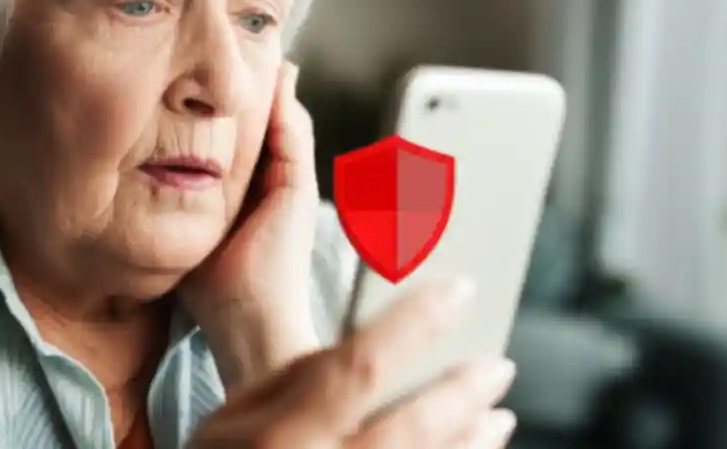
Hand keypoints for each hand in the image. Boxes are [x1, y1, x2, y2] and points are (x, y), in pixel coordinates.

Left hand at [178, 61, 321, 390]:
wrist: (247, 323)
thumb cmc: (212, 292)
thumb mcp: (187, 233)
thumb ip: (173, 205)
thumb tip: (134, 180)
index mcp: (250, 195)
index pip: (243, 139)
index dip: (230, 109)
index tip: (209, 79)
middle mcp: (273, 186)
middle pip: (266, 124)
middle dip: (256, 90)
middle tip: (240, 48)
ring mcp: (290, 185)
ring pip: (285, 122)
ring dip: (273, 88)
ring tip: (261, 52)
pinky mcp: (298, 186)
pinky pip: (294, 134)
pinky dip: (285, 105)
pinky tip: (274, 81)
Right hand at [190, 278, 518, 448]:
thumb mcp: (227, 424)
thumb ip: (287, 385)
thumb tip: (348, 349)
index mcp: (279, 434)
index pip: (360, 365)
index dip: (416, 324)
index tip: (458, 291)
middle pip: (412, 426)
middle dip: (462, 392)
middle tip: (499, 366)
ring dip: (472, 442)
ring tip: (498, 416)